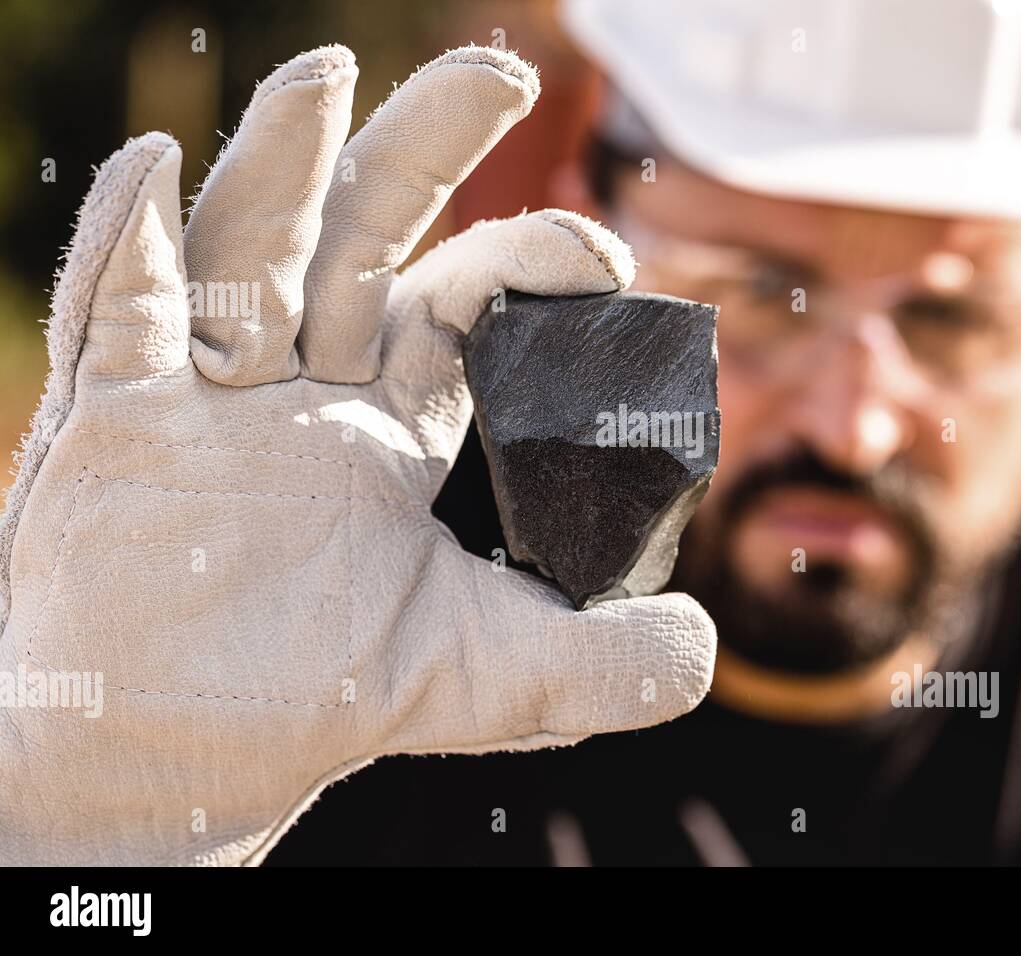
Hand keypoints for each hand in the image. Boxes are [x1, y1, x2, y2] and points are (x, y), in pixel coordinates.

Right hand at [0, 45, 714, 864]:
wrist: (181, 752)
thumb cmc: (319, 698)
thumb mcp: (485, 678)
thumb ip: (598, 663)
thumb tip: (703, 648)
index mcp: (396, 419)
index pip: (468, 299)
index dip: (530, 259)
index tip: (600, 252)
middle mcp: (308, 383)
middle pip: (366, 236)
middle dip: (424, 151)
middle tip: (500, 77)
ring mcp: (209, 391)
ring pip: (248, 247)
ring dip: (280, 166)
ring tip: (323, 80)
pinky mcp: (116, 418)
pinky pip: (118, 311)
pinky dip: (129, 243)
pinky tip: (150, 172)